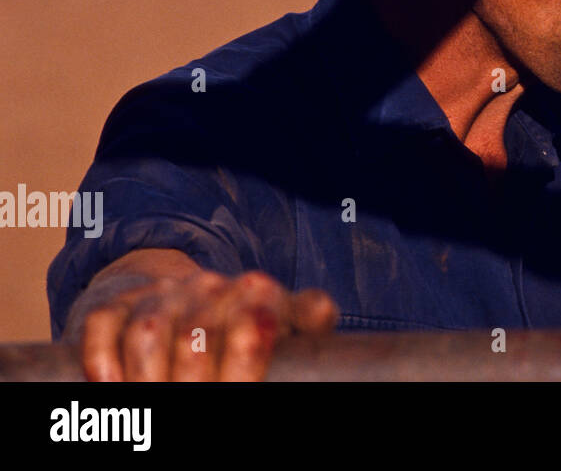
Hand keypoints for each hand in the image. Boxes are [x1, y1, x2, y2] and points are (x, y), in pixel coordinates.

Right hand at [76, 268, 337, 380]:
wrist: (187, 295)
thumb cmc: (246, 324)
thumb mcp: (287, 323)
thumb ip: (306, 323)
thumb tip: (320, 320)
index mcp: (260, 295)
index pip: (254, 323)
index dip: (244, 364)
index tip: (236, 393)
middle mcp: (212, 289)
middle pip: (197, 336)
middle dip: (192, 382)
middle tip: (193, 407)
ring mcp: (164, 294)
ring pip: (149, 332)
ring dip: (146, 378)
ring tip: (150, 405)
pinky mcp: (120, 302)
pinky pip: (104, 324)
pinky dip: (103, 359)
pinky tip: (111, 386)